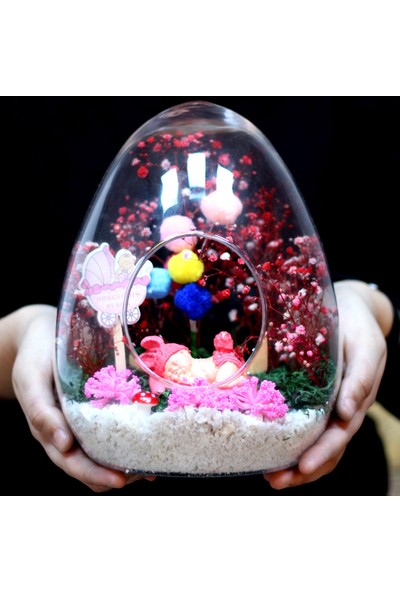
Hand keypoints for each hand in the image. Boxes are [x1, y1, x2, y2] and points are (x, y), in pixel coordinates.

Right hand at [1, 305, 154, 491]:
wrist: (43, 331)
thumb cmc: (35, 356)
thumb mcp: (31, 380)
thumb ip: (40, 412)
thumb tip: (64, 445)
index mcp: (50, 430)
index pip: (73, 464)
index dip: (96, 475)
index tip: (120, 479)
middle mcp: (69, 431)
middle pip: (94, 465)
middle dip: (118, 474)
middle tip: (146, 472)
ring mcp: (85, 420)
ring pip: (107, 450)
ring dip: (128, 460)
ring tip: (153, 461)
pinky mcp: (98, 406)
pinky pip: (115, 426)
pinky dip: (132, 437)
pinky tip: (152, 437)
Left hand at [264, 281, 392, 488]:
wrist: (350, 307)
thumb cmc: (359, 326)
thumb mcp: (367, 347)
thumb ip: (360, 379)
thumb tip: (347, 415)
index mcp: (356, 400)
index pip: (339, 436)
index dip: (322, 453)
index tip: (303, 466)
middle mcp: (340, 408)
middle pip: (324, 448)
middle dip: (302, 469)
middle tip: (275, 482)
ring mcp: (324, 404)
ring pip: (311, 441)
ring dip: (292, 462)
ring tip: (268, 477)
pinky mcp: (309, 394)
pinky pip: (299, 421)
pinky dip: (285, 438)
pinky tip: (266, 446)